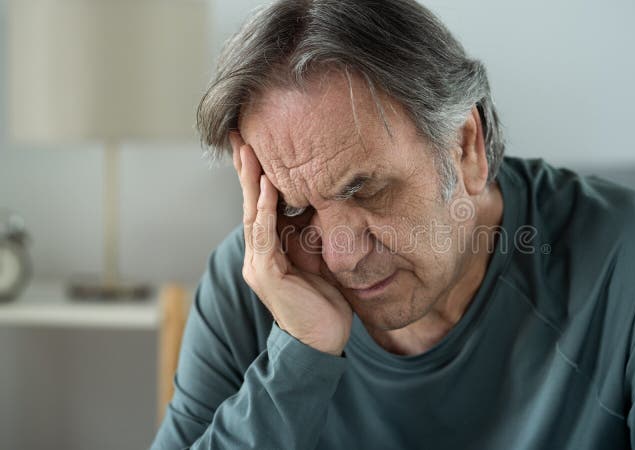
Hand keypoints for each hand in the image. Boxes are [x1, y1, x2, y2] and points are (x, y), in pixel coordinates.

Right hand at [230, 132, 352, 355]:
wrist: (324, 342)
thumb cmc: (324, 300)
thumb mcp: (319, 257)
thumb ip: (312, 231)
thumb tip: (320, 200)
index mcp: (269, 248)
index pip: (260, 203)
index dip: (255, 173)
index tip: (253, 141)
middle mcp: (258, 253)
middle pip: (249, 202)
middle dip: (245, 167)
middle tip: (240, 133)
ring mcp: (259, 264)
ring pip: (252, 214)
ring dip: (251, 181)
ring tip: (250, 150)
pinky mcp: (267, 275)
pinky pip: (265, 236)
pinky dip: (265, 210)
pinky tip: (266, 188)